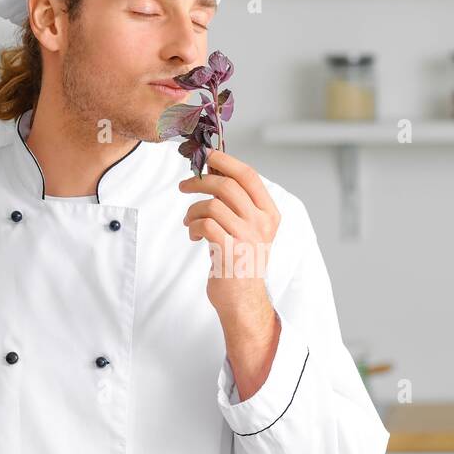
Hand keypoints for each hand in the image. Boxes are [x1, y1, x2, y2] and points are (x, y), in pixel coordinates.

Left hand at [178, 148, 281, 322]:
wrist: (243, 298)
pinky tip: (194, 235)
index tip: (206, 155)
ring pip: (212, 204)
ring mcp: (247, 237)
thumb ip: (237, 201)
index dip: (225, 160)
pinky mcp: (230, 251)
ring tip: (190, 221)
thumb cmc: (241, 261)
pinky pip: (204, 224)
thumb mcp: (248, 228)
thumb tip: (214, 169)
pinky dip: (193, 226)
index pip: (248, 175)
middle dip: (200, 181)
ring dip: (193, 209)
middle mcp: (261, 223)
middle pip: (227, 185)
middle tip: (184, 185)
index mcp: (269, 213)